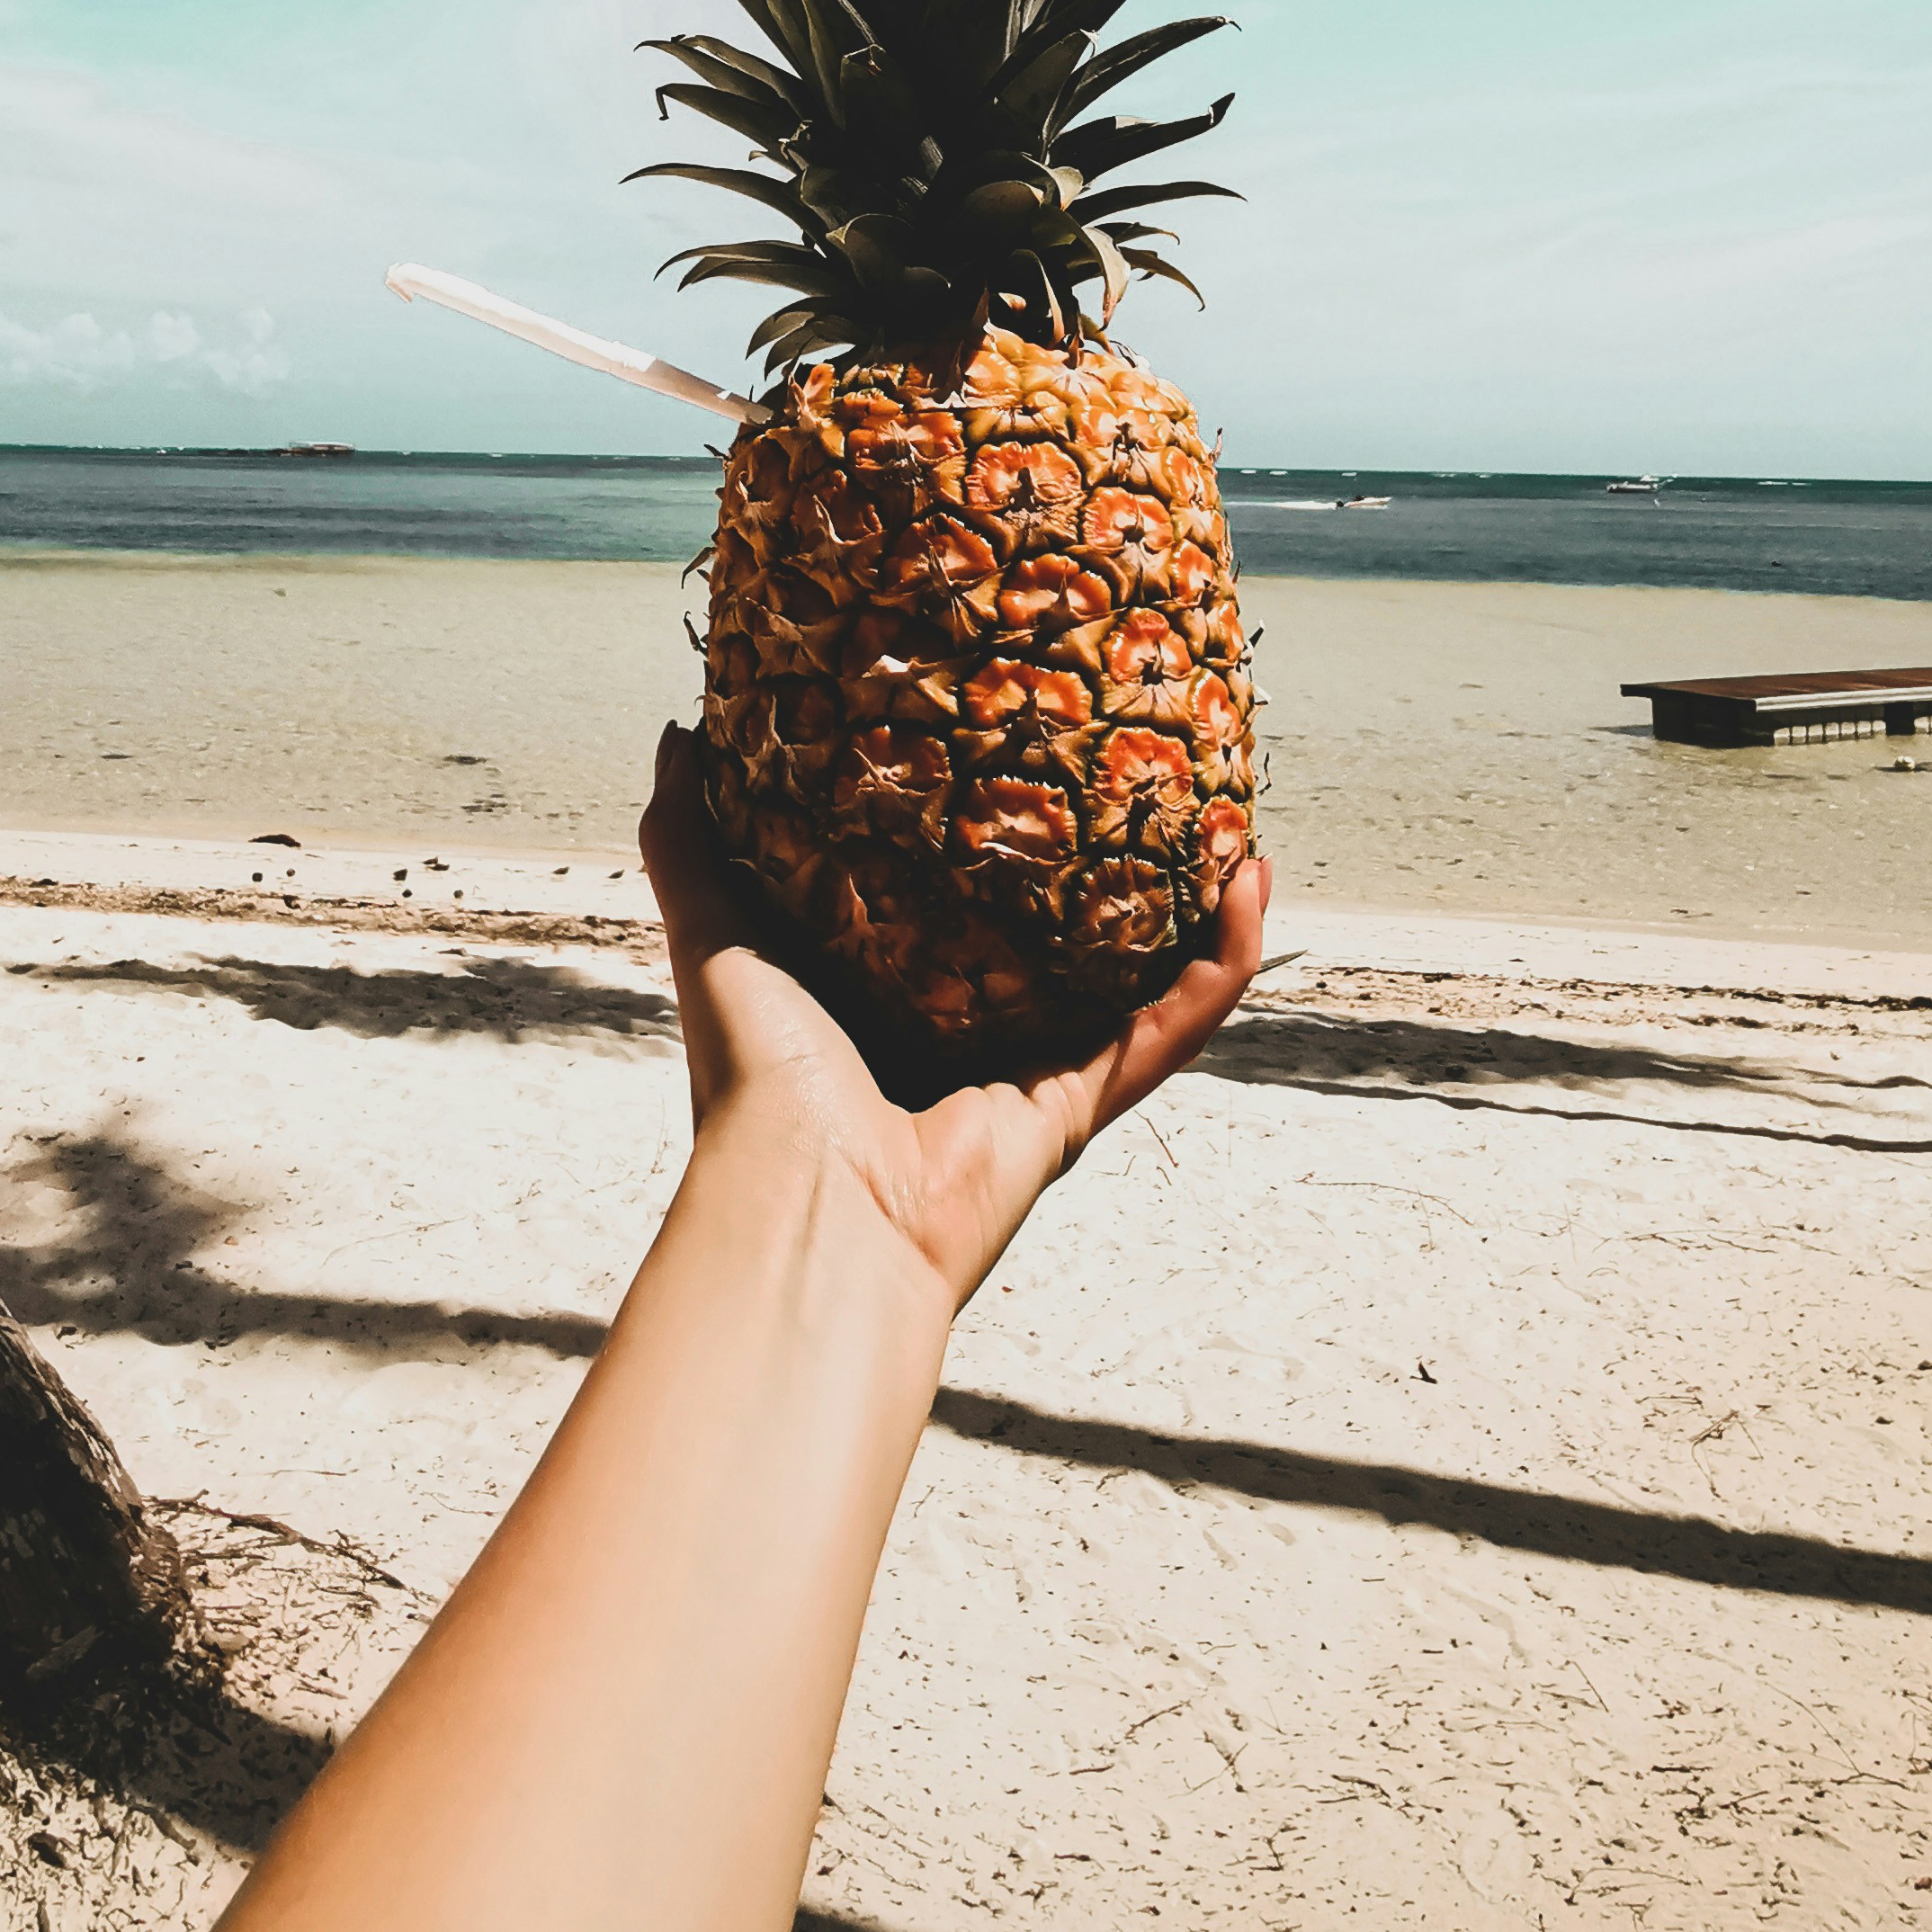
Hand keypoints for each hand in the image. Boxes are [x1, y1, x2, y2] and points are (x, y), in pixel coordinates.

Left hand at [637, 723, 1269, 1316]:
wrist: (806, 1199)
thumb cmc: (753, 1077)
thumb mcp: (714, 930)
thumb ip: (691, 837)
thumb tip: (680, 732)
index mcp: (896, 994)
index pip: (963, 906)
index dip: (1007, 841)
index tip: (1044, 760)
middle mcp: (974, 1034)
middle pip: (1068, 943)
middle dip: (1122, 876)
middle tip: (1161, 793)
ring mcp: (1035, 1073)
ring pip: (1142, 982)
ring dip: (1199, 916)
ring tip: (1235, 836)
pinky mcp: (1081, 1106)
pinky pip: (1171, 1027)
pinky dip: (1223, 967)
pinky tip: (1251, 891)